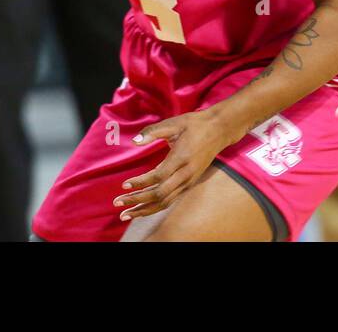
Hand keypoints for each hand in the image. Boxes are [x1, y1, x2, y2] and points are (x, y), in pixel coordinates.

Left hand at [113, 109, 239, 220]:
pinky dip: (155, 207)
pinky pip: (170, 199)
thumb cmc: (194, 124)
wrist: (219, 130)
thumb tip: (134, 141)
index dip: (140, 183)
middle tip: (118, 203)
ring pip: (165, 201)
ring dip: (145, 209)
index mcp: (181, 158)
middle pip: (160, 194)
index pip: (158, 177)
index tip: (124, 185)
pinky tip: (142, 209)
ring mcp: (189, 180)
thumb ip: (152, 132)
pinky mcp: (189, 183)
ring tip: (127, 214)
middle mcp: (186, 173)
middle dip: (138, 201)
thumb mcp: (173, 123)